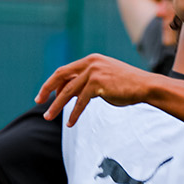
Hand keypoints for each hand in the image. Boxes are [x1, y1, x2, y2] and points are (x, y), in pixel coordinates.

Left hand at [37, 54, 159, 125]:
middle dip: (47, 89)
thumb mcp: (103, 79)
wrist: (145, 86)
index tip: (46, 95)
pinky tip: (70, 123)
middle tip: (38, 101)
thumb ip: (86, 82)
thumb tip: (69, 92)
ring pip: (68, 91)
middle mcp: (90, 63)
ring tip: (48, 117)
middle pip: (61, 76)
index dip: (53, 83)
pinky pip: (81, 102)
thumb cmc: (125, 85)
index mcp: (90, 60)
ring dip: (57, 106)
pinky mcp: (98, 84)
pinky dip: (74, 114)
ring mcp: (94, 72)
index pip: (65, 71)